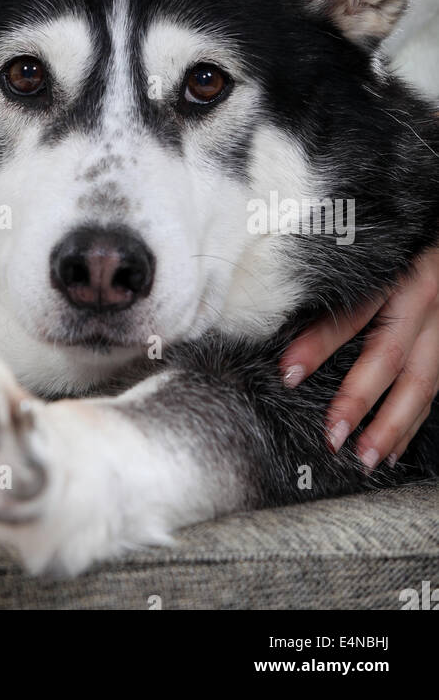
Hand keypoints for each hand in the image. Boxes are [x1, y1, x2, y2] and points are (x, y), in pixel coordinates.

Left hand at [279, 246, 438, 470]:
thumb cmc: (395, 241)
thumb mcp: (365, 248)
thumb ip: (333, 278)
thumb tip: (277, 311)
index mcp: (392, 273)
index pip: (349, 315)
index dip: (317, 346)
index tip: (287, 373)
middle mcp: (421, 299)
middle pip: (389, 357)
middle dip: (359, 401)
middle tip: (332, 436)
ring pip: (422, 383)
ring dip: (392, 426)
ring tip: (365, 458)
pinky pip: (435, 388)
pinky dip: (414, 422)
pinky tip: (395, 448)